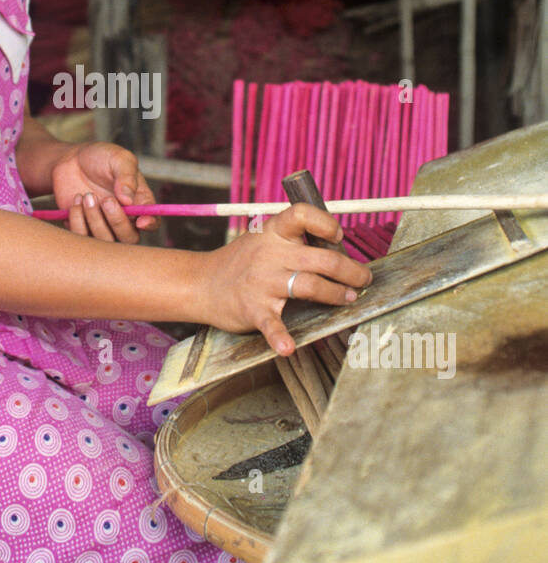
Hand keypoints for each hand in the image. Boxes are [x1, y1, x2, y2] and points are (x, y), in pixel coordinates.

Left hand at [51, 142, 159, 242]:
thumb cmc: (100, 158)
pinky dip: (78, 220)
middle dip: (117, 222)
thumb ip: (127, 176)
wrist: (70, 160)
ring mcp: (103, 226)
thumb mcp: (118, 158)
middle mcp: (124, 218)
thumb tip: (129, 201)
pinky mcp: (83, 229)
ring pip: (105, 241)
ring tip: (86, 196)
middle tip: (105, 200)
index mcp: (139, 201)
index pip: (152, 221)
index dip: (149, 225)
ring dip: (95, 220)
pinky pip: (82, 238)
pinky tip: (76, 201)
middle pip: (129, 238)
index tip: (140, 221)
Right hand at [198, 203, 372, 350]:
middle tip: (363, 279)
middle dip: (350, 270)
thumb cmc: (241, 263)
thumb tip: (338, 249)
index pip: (302, 215)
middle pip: (321, 258)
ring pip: (309, 286)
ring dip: (336, 294)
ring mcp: (262, 282)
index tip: (338, 235)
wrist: (201, 284)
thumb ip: (295, 242)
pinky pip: (271, 324)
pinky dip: (280, 337)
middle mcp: (269, 254)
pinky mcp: (253, 309)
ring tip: (349, 299)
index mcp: (273, 233)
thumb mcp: (264, 240)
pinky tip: (289, 347)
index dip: (325, 223)